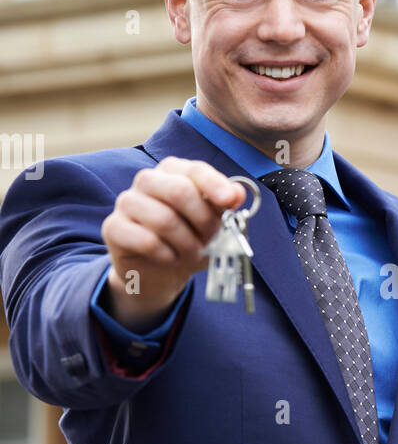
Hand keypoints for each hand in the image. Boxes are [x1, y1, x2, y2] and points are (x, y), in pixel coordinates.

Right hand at [100, 157, 245, 330]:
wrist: (158, 274)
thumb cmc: (187, 241)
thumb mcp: (212, 224)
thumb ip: (223, 206)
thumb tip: (237, 193)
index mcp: (173, 172)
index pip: (195, 170)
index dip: (215, 185)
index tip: (230, 201)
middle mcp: (147, 181)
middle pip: (179, 191)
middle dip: (203, 220)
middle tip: (210, 239)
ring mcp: (127, 202)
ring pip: (164, 219)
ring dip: (186, 243)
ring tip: (192, 253)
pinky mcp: (113, 227)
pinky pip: (145, 240)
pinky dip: (166, 254)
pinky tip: (171, 259)